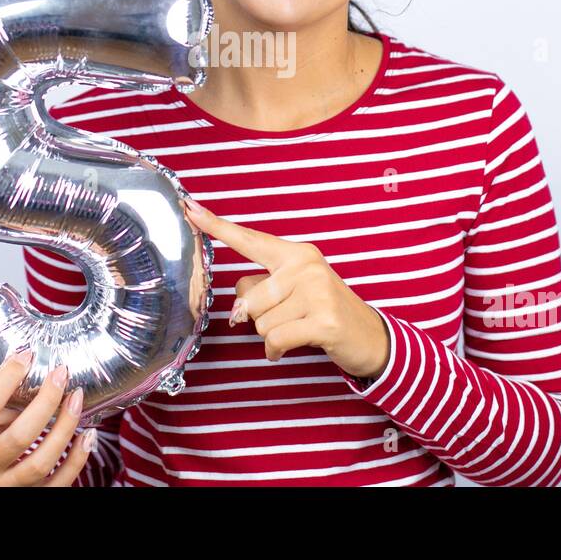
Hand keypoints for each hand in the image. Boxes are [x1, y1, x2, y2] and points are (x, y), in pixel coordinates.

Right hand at [0, 350, 95, 485]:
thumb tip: (17, 382)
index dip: (8, 378)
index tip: (25, 357)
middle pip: (20, 435)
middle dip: (46, 401)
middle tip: (61, 375)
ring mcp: (5, 487)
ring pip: (41, 462)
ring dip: (65, 428)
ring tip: (76, 400)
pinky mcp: (24, 498)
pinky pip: (57, 485)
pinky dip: (76, 461)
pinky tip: (86, 437)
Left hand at [181, 197, 388, 380]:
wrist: (370, 336)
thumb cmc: (323, 310)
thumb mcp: (297, 288)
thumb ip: (263, 287)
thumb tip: (239, 309)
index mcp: (296, 253)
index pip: (250, 240)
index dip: (217, 226)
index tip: (190, 208)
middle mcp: (306, 266)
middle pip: (247, 298)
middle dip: (259, 318)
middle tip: (288, 318)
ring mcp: (317, 293)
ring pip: (259, 323)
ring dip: (271, 336)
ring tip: (296, 330)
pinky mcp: (323, 321)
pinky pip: (275, 340)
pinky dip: (276, 351)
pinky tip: (290, 348)